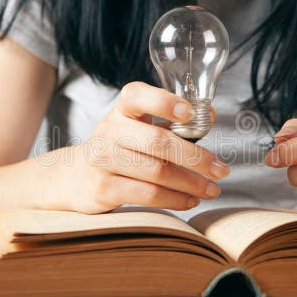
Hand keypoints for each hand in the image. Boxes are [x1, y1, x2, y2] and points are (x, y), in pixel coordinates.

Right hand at [38, 82, 229, 213]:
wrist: (75, 175)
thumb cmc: (119, 146)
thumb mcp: (139, 126)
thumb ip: (172, 121)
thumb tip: (210, 116)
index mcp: (122, 109)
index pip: (137, 96)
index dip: (164, 102)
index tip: (190, 112)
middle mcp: (110, 130)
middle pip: (158, 142)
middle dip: (196, 157)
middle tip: (221, 170)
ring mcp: (104, 160)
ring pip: (156, 172)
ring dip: (191, 183)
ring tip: (211, 189)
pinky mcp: (104, 188)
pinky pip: (147, 195)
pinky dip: (175, 199)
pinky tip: (190, 200)